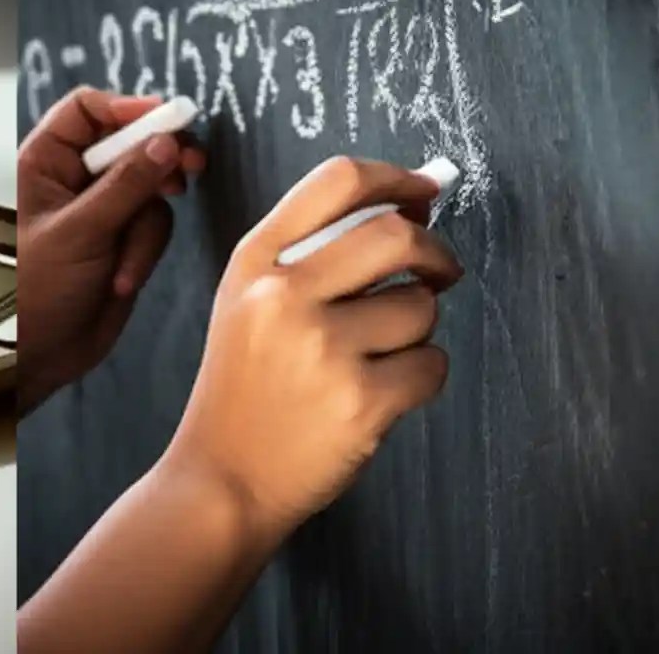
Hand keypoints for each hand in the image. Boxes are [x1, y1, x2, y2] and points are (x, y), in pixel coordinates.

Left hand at [17, 86, 204, 411]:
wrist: (39, 354)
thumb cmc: (33, 292)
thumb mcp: (78, 232)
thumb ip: (125, 185)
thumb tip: (164, 143)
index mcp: (44, 163)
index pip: (86, 110)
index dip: (126, 108)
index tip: (164, 119)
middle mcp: (74, 179)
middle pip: (129, 143)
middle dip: (158, 161)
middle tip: (191, 166)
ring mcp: (102, 209)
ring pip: (150, 189)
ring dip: (145, 228)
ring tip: (125, 262)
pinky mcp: (124, 239)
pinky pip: (154, 225)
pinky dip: (145, 251)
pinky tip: (122, 279)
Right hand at [166, 156, 462, 536]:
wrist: (220, 479)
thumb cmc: (243, 391)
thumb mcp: (246, 304)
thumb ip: (309, 255)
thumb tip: (411, 208)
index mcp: (254, 263)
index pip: (337, 181)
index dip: (396, 179)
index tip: (423, 191)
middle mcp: (284, 296)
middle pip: (395, 233)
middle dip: (434, 252)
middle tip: (437, 274)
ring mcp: (322, 348)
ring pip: (421, 307)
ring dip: (418, 330)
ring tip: (378, 358)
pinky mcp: (360, 400)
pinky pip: (432, 365)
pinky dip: (421, 378)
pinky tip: (380, 395)